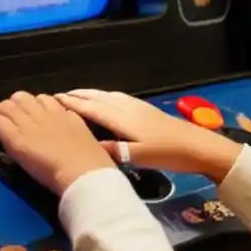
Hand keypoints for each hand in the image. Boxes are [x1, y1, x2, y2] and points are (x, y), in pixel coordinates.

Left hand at [0, 92, 115, 195]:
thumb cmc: (92, 161)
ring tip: (2, 127)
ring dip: (2, 114)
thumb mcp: (85, 135)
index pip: (43, 99)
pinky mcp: (16, 138)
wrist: (83, 172)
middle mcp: (44, 114)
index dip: (35, 108)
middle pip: (22, 97)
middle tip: (14, 122)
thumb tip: (68, 122)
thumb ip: (73, 125)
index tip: (33, 119)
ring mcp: (29, 124)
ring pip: (6, 105)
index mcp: (63, 113)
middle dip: (15, 107)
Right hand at [56, 90, 242, 182]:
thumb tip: (88, 147)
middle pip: (99, 98)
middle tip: (59, 95)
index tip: (55, 99)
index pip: (92, 108)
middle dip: (79, 95)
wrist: (196, 144)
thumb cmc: (166, 152)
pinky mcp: (146, 109)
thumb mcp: (138, 157)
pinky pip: (119, 97)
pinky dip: (106, 96)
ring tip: (78, 95)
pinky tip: (107, 99)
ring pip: (109, 96)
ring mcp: (138, 106)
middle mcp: (127, 107)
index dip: (73, 103)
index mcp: (122, 118)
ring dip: (92, 94)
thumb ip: (113, 151)